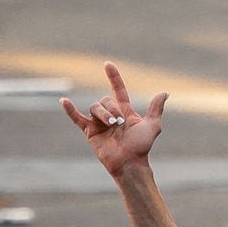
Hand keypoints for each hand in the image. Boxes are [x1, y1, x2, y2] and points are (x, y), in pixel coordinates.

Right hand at [62, 61, 166, 179]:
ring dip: (102, 114)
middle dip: (111, 109)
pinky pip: (77, 118)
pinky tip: (63, 101)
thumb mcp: (152, 125)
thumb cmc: (141, 147)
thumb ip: (155, 109)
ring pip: (94, 107)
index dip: (113, 77)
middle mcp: (111, 115)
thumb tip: (164, 93)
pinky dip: (70, 110)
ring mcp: (99, 123)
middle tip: (119, 122)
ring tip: (111, 125)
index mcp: (125, 111)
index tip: (107, 64)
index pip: (117, 89)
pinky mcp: (90, 132)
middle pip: (105, 100)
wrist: (129, 162)